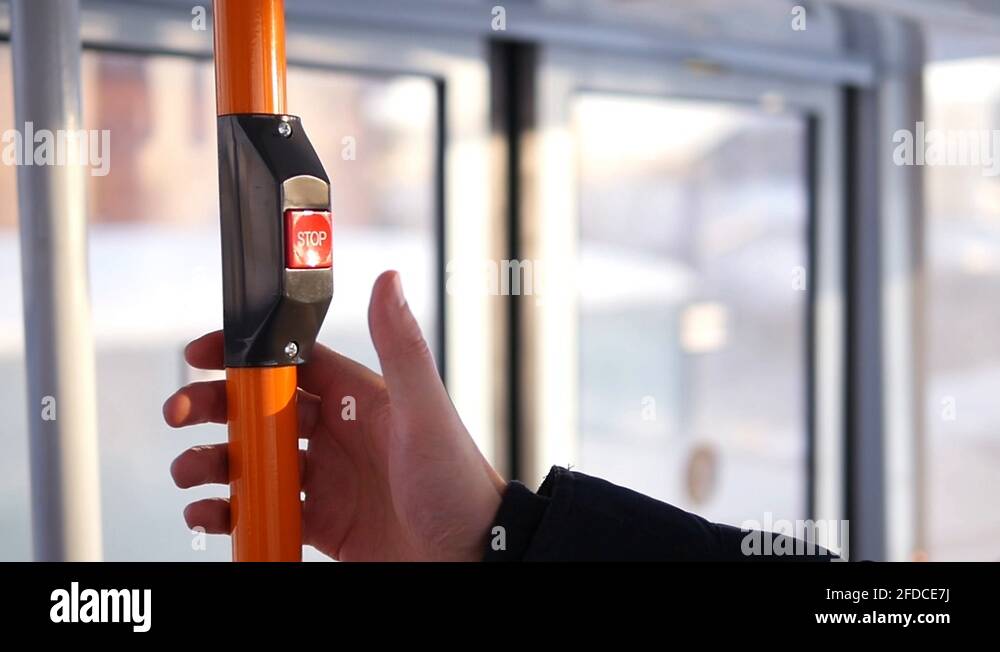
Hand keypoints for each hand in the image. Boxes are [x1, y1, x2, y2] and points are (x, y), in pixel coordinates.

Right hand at [163, 271, 505, 560]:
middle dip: (214, 408)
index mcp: (359, 397)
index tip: (200, 354)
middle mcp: (338, 434)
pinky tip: (209, 516)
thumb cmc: (457, 482)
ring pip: (254, 461)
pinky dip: (229, 512)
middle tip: (178, 413)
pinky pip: (264, 511)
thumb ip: (401, 348)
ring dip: (213, 461)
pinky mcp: (323, 523)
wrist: (471, 557)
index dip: (244, 355)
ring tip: (188, 472)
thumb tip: (388, 280)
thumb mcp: (424, 412)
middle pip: (260, 410)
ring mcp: (328, 479)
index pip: (290, 363)